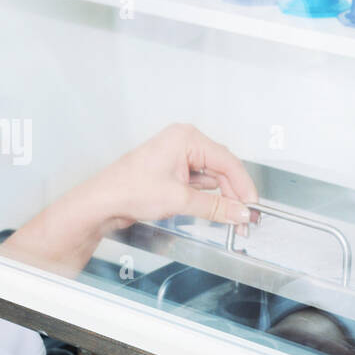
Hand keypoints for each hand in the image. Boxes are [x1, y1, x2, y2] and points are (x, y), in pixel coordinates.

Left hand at [0, 123, 259, 276]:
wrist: (102, 202)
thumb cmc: (128, 189)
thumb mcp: (179, 200)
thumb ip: (215, 206)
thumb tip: (238, 212)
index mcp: (186, 138)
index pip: (227, 160)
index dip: (243, 185)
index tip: (252, 205)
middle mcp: (182, 142)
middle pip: (220, 167)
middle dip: (232, 192)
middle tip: (242, 216)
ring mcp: (175, 156)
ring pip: (210, 176)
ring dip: (220, 196)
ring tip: (231, 216)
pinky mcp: (170, 172)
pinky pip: (197, 182)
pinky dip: (206, 197)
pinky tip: (214, 210)